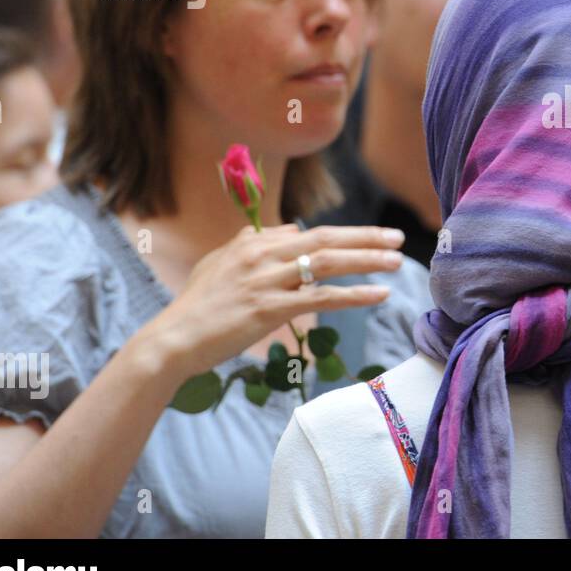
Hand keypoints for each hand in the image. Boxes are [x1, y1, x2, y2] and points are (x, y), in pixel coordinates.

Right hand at [142, 224, 405, 379]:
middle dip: (365, 237)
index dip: (345, 235)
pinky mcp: (269, 309)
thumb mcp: (218, 263)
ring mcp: (265, 281)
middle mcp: (261, 254)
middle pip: (324, 239)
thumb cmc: (195, 306)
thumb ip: (249, 243)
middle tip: (397, 237)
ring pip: (326, 264)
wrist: (173, 340)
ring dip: (367, 261)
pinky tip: (378, 294)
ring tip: (397, 261)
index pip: (308, 232)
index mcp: (252, 242)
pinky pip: (321, 298)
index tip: (374, 237)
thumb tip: (280, 230)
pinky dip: (353, 294)